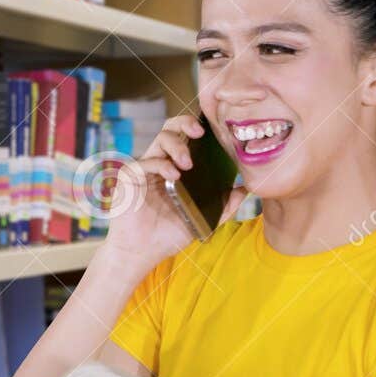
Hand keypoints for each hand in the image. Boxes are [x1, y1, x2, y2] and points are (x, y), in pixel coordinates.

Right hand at [100, 114, 247, 277]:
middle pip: (170, 129)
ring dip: (177, 146)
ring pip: (159, 139)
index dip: (196, 128)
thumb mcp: (201, 218)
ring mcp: (144, 168)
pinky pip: (145, 162)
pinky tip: (173, 176)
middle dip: (185, 124)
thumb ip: (223, 205)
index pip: (184, 137)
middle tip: (200, 133)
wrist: (141, 252)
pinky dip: (161, 165)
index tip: (213, 132)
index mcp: (174, 168)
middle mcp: (159, 163)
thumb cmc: (166, 236)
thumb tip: (245, 190)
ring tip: (188, 163)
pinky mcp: (130, 177)